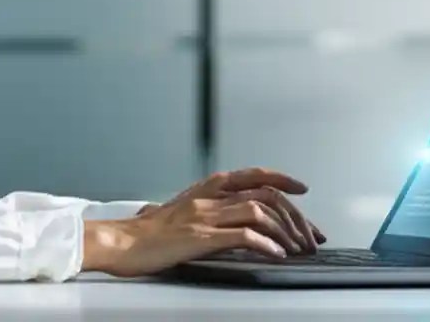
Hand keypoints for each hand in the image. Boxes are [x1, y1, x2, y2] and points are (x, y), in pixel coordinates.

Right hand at [82, 167, 326, 277]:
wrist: (119, 243)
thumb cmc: (146, 233)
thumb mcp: (180, 212)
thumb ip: (205, 210)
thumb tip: (228, 220)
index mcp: (206, 189)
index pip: (253, 175)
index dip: (282, 179)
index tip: (302, 190)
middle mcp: (208, 197)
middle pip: (265, 194)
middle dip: (295, 215)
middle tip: (309, 236)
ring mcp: (204, 216)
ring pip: (259, 211)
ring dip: (285, 231)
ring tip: (298, 249)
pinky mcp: (199, 238)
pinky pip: (242, 236)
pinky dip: (265, 243)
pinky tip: (276, 253)